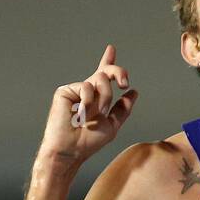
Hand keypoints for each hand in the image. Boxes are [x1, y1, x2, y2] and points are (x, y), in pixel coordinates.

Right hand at [38, 44, 137, 165]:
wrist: (70, 150)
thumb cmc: (88, 143)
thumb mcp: (112, 126)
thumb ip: (123, 109)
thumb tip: (134, 92)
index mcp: (96, 99)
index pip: (103, 77)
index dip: (108, 62)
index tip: (111, 48)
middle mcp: (86, 92)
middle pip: (106, 72)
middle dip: (118, 73)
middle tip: (123, 84)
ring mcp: (76, 90)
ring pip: (100, 80)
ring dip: (103, 100)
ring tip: (92, 116)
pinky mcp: (65, 91)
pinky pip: (86, 87)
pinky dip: (88, 103)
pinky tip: (80, 115)